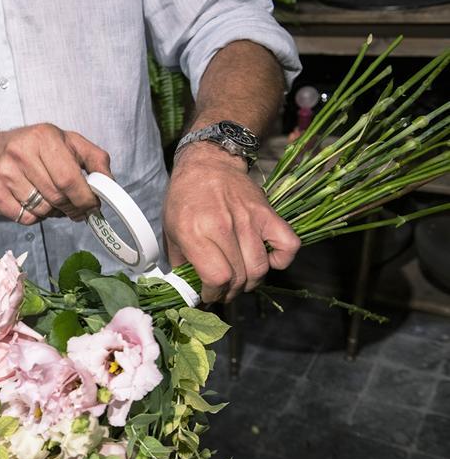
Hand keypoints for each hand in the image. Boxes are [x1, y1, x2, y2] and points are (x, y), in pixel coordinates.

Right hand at [0, 123, 110, 223]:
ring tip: (49, 198)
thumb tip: (109, 185)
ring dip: (52, 212)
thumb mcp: (69, 143)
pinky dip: (34, 217)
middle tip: (74, 206)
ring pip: (42, 211)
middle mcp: (20, 153)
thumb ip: (95, 160)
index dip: (85, 198)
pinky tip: (30, 201)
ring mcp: (4, 174)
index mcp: (44, 138)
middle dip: (71, 207)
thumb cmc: (35, 148)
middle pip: (57, 197)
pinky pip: (25, 218)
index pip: (69, 179)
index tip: (92, 205)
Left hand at [163, 142, 300, 302]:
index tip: (208, 295)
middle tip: (223, 291)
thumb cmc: (184, 198)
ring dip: (251, 282)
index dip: (213, 294)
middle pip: (239, 277)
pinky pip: (288, 245)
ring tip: (240, 281)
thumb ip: (180, 263)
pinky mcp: (268, 213)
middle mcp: (224, 226)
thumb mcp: (171, 231)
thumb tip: (188, 291)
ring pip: (260, 268)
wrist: (208, 163)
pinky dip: (282, 260)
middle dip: (230, 293)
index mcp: (196, 231)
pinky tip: (267, 262)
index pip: (217, 277)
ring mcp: (250, 219)